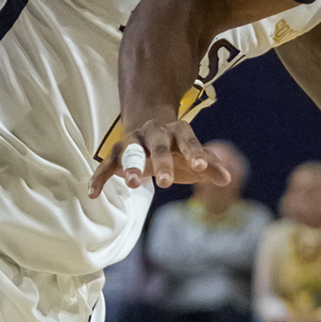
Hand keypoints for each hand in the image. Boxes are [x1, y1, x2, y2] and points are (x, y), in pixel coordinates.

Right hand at [88, 118, 229, 196]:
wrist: (152, 128)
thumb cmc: (178, 148)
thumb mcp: (195, 156)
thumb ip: (211, 166)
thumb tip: (227, 178)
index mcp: (179, 131)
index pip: (189, 141)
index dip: (195, 154)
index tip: (202, 168)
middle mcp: (155, 132)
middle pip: (159, 146)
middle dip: (163, 163)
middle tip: (166, 184)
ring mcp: (134, 139)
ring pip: (131, 151)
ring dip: (131, 166)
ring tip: (132, 183)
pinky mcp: (117, 151)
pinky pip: (106, 164)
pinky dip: (100, 177)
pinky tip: (93, 193)